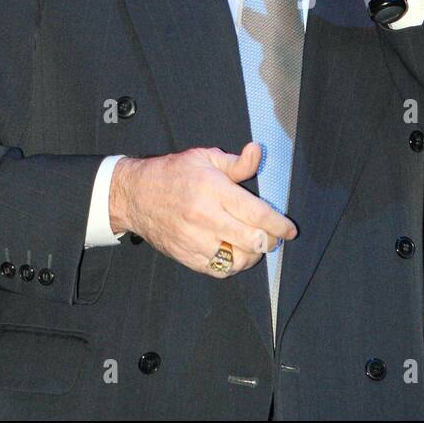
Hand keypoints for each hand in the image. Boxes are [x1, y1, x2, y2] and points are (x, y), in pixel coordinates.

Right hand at [109, 142, 296, 277]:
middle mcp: (205, 217)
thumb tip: (257, 152)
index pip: (256, 213)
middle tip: (273, 237)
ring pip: (237, 259)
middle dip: (270, 241)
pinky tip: (234, 254)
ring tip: (254, 245)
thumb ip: (236, 162)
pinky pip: (218, 270)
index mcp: (213, 190)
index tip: (289, 230)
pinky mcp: (186, 255)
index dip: (279, 224)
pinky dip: (232, 266)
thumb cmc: (172, 174)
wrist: (134, 195)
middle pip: (251, 240)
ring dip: (252, 255)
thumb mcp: (204, 158)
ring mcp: (194, 240)